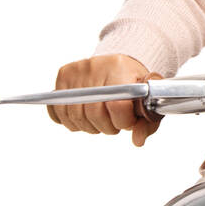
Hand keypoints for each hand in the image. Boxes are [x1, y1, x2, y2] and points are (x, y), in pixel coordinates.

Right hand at [47, 54, 163, 146]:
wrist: (120, 64)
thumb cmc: (134, 85)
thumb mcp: (147, 102)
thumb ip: (147, 124)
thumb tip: (137, 141)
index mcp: (120, 69)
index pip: (117, 105)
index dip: (122, 121)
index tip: (127, 121)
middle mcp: (95, 66)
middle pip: (93, 113)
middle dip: (106, 127)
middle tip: (113, 123)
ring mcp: (76, 71)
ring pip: (74, 116)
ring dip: (88, 126)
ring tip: (100, 119)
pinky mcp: (63, 75)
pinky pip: (57, 109)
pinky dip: (69, 120)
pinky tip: (83, 116)